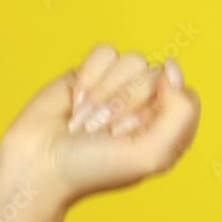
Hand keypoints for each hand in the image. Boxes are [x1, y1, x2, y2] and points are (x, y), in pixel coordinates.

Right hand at [0, 45, 200, 207]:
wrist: (38, 167)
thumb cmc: (95, 169)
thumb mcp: (153, 154)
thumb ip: (183, 113)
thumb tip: (172, 67)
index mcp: (170, 127)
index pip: (184, 94)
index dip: (154, 111)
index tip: (128, 134)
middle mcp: (149, 105)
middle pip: (155, 75)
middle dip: (124, 104)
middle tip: (102, 133)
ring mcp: (120, 87)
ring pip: (132, 60)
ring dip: (105, 93)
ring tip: (86, 121)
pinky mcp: (92, 74)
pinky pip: (105, 53)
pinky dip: (89, 77)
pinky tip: (76, 103)